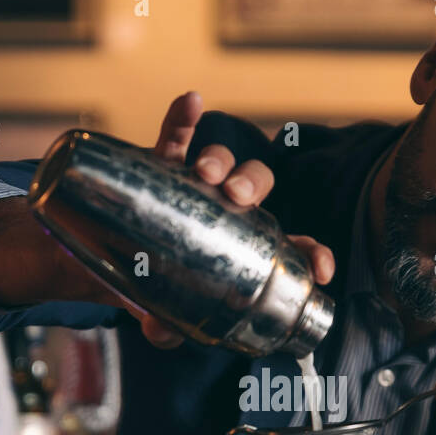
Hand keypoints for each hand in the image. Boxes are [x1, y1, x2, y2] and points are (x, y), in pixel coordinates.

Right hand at [130, 91, 334, 348]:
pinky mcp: (161, 165)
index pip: (289, 245)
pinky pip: (174, 137)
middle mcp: (227, 209)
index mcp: (246, 246)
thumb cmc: (157, 283)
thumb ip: (165, 323)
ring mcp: (195, 184)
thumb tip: (160, 333)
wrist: (113, 256)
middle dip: (253, 185)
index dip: (311, 253)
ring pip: (221, 161)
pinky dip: (182, 118)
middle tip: (238, 198)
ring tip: (205, 171)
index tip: (322, 269)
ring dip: (220, 160)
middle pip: (255, 187)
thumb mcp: (165, 309)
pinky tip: (190, 101)